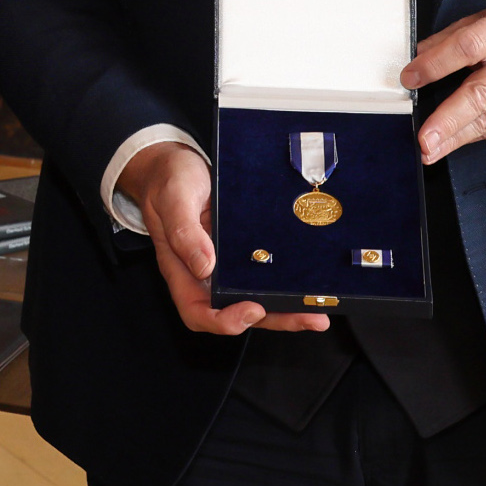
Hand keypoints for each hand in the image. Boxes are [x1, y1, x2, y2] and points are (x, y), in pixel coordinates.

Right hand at [119, 140, 330, 336]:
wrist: (174, 164)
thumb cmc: (167, 181)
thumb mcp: (173, 198)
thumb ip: (183, 232)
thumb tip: (205, 267)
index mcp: (181, 270)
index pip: (198, 312)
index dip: (224, 320)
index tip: (252, 309)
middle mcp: (203, 274)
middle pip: (235, 312)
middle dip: (272, 319)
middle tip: (308, 317)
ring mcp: (224, 265)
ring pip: (254, 299)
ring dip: (285, 309)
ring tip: (317, 312)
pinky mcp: (241, 253)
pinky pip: (261, 276)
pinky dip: (284, 285)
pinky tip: (307, 285)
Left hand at [402, 4, 485, 164]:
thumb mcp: (484, 21)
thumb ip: (450, 38)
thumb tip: (416, 57)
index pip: (467, 47)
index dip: (436, 64)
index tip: (410, 78)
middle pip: (482, 94)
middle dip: (449, 120)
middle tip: (425, 138)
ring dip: (455, 138)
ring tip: (429, 150)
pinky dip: (470, 137)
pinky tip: (450, 144)